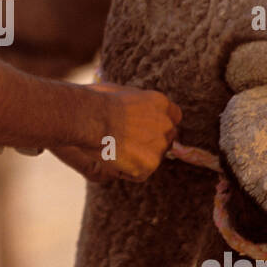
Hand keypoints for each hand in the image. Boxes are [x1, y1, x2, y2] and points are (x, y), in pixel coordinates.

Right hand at [51, 82, 181, 183]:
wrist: (92, 119)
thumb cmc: (99, 102)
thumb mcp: (125, 92)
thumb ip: (139, 104)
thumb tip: (135, 109)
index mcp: (162, 104)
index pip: (173, 118)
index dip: (158, 126)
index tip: (143, 129)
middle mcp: (167, 126)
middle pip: (165, 141)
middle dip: (149, 144)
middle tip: (125, 143)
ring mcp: (159, 147)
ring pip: (151, 159)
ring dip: (135, 158)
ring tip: (113, 148)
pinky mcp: (148, 166)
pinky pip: (138, 174)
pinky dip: (125, 171)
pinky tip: (112, 158)